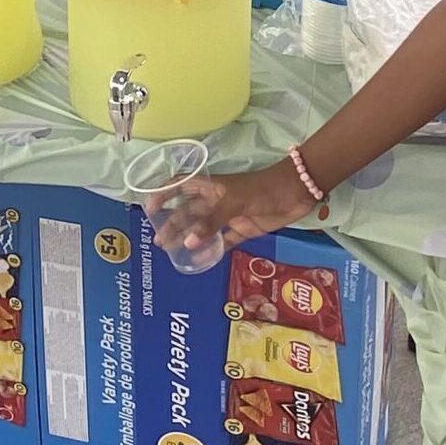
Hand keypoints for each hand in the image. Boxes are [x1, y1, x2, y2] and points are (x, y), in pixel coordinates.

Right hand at [151, 160, 318, 251]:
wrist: (296, 192)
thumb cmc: (262, 188)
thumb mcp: (234, 201)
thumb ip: (211, 221)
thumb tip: (188, 242)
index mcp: (211, 186)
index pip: (181, 185)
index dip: (164, 193)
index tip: (149, 208)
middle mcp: (216, 200)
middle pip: (189, 211)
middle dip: (173, 224)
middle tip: (160, 241)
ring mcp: (230, 215)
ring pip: (203, 228)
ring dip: (188, 238)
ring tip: (172, 251)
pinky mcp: (244, 229)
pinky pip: (224, 240)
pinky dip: (212, 249)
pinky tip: (200, 259)